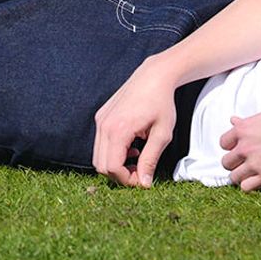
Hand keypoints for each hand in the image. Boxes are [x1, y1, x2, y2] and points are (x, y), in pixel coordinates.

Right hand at [93, 61, 179, 187]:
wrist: (154, 76)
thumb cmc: (162, 103)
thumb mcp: (162, 134)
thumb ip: (151, 160)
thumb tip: (144, 183)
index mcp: (118, 129)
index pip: (112, 167)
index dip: (127, 180)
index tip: (143, 180)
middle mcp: (104, 125)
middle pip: (101, 165)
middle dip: (120, 175)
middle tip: (140, 173)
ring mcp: (100, 120)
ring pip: (98, 156)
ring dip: (116, 164)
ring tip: (138, 158)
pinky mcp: (101, 117)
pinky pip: (100, 144)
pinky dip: (113, 152)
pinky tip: (131, 147)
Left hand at [219, 106, 260, 189]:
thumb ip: (250, 120)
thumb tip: (234, 120)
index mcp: (244, 130)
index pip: (223, 142)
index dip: (230, 146)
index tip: (238, 148)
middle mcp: (244, 148)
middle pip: (226, 162)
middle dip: (233, 163)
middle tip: (244, 163)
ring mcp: (254, 164)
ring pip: (234, 177)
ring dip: (240, 176)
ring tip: (249, 174)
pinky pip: (246, 187)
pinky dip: (249, 186)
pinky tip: (257, 181)